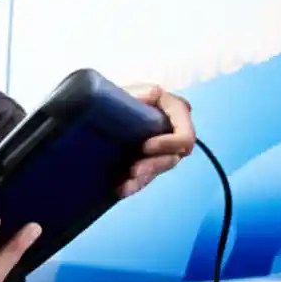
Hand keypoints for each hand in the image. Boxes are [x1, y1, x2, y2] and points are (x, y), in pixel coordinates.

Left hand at [120, 83, 195, 197]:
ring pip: (160, 169)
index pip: (185, 134)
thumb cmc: (113, 96)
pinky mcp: (149, 161)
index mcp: (173, 109)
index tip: (145, 147)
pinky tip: (121, 189)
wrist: (95, 110)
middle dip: (153, 166)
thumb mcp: (123, 93)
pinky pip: (147, 178)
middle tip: (133, 171)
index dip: (170, 143)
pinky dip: (134, 185)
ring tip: (124, 185)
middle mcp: (172, 130)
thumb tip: (154, 92)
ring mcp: (162, 148)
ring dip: (144, 178)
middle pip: (174, 156)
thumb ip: (139, 94)